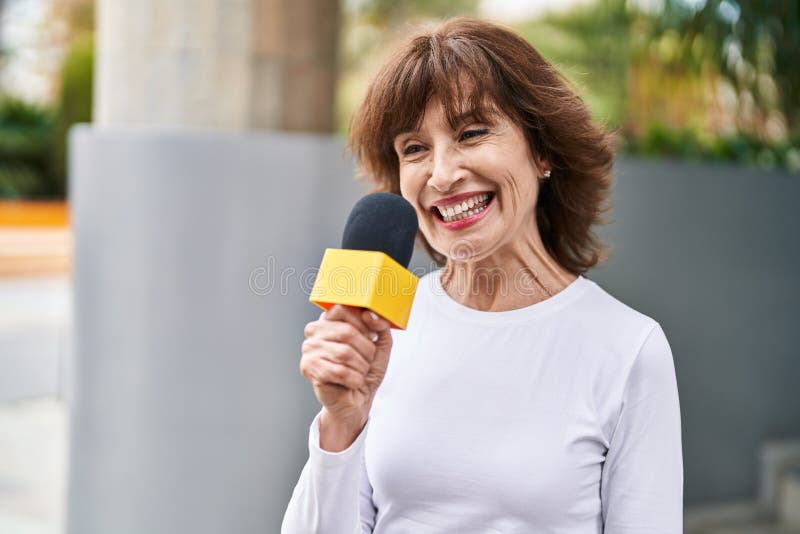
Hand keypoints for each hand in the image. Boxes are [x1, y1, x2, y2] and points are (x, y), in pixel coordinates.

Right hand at [300, 304, 392, 428]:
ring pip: (345, 353)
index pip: (343, 309)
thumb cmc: (365, 370)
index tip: (371, 337)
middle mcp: (315, 331)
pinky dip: (354, 379)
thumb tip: (369, 315)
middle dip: (366, 350)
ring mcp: (309, 349)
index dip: (363, 325)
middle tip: (367, 361)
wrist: (357, 400)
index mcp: (330, 320)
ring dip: (361, 367)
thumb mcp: (381, 344)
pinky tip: (353, 382)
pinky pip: (340, 371)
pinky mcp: (309, 368)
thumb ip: (380, 325)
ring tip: (359, 372)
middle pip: (347, 332)